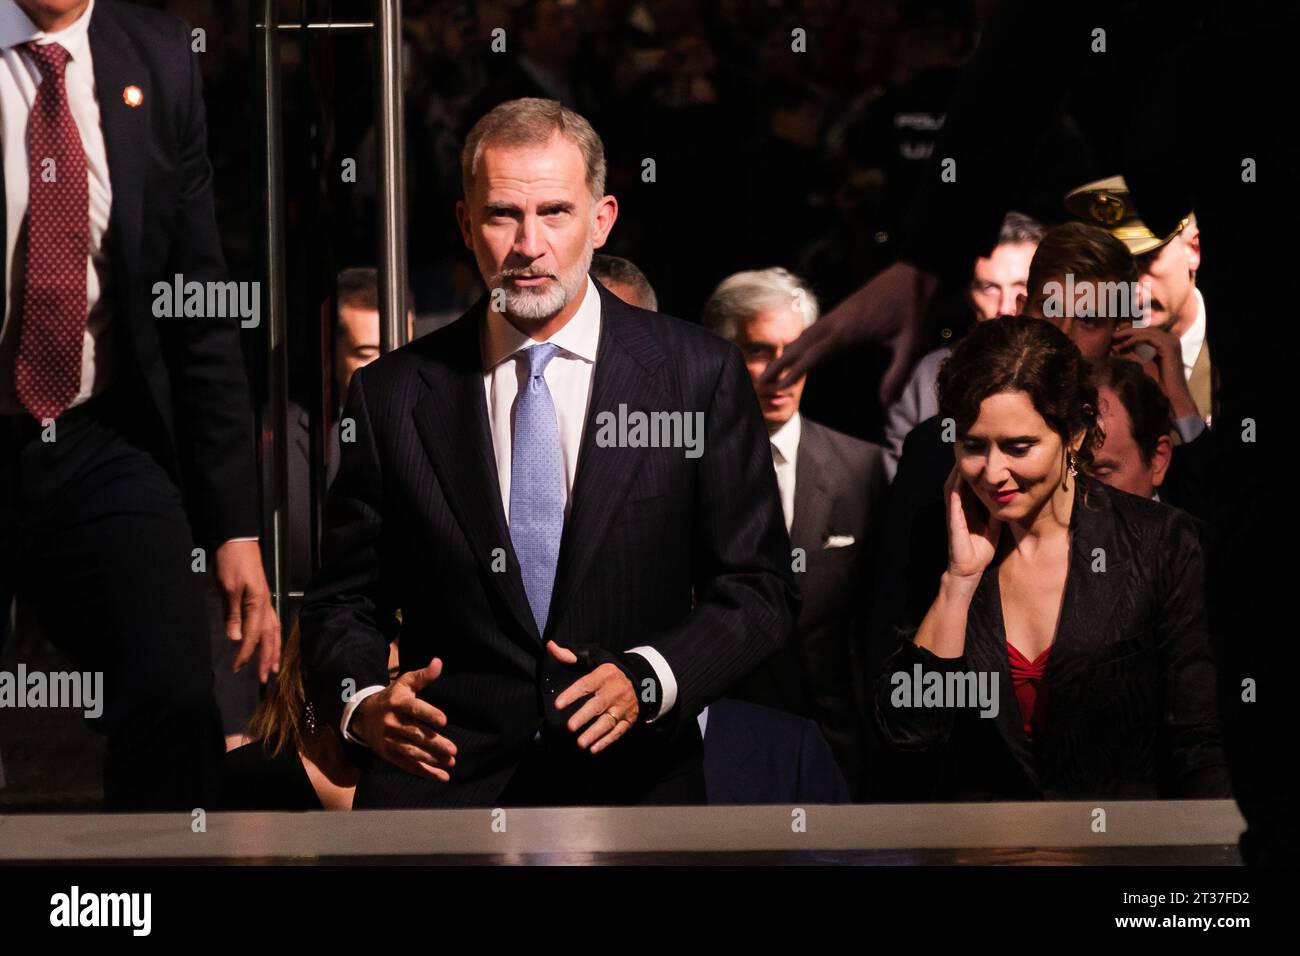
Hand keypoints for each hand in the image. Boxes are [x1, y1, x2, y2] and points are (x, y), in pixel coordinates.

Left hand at [214, 539, 280, 681]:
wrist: (237, 541)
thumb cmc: (231, 562)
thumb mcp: (227, 588)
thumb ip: (233, 614)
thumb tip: (235, 639)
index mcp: (257, 604)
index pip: (251, 635)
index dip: (245, 653)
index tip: (237, 668)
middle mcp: (266, 605)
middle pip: (270, 637)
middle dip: (267, 658)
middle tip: (265, 678)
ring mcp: (266, 601)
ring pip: (274, 631)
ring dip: (274, 650)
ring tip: (273, 667)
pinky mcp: (262, 598)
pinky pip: (271, 623)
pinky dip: (272, 637)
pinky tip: (270, 643)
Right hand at [353, 657, 456, 781]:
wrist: (363, 716)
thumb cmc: (392, 697)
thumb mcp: (404, 684)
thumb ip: (423, 676)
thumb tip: (439, 662)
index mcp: (397, 704)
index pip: (414, 709)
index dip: (428, 714)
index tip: (444, 720)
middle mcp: (392, 723)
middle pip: (415, 734)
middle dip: (434, 743)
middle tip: (453, 750)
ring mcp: (389, 741)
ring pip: (412, 752)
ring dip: (432, 759)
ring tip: (450, 762)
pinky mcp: (389, 755)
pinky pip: (408, 765)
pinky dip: (425, 773)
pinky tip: (442, 777)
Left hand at [547, 641, 637, 753]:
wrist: (642, 678)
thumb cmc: (610, 670)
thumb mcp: (594, 658)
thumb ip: (571, 656)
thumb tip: (550, 646)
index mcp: (604, 675)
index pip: (586, 685)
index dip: (572, 694)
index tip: (558, 704)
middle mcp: (614, 692)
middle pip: (598, 705)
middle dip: (584, 717)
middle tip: (570, 727)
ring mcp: (622, 707)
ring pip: (608, 722)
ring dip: (594, 733)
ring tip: (580, 743)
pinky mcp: (628, 719)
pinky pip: (618, 731)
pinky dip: (607, 741)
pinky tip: (594, 749)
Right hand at [761, 261, 939, 404]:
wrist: (915, 273)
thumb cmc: (914, 308)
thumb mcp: (912, 344)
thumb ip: (898, 373)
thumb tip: (887, 402)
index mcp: (849, 330)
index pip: (816, 354)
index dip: (796, 371)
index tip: (779, 385)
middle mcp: (837, 321)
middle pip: (801, 344)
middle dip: (781, 363)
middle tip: (762, 380)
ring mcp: (838, 314)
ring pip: (806, 335)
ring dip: (789, 352)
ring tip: (774, 368)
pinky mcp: (843, 311)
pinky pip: (815, 329)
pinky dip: (801, 341)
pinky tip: (799, 348)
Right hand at [944, 466, 1000, 581]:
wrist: (970, 570)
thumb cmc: (980, 552)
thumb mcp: (993, 527)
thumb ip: (995, 514)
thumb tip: (1006, 501)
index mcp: (968, 510)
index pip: (968, 486)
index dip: (972, 471)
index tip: (978, 456)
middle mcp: (959, 509)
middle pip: (958, 482)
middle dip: (961, 466)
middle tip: (966, 449)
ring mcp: (954, 514)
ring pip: (952, 487)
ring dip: (956, 472)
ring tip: (961, 456)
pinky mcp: (953, 521)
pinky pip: (953, 500)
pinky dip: (956, 486)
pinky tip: (959, 475)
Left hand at [1111, 325, 1197, 417]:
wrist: (1172, 394)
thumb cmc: (1159, 383)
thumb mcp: (1146, 363)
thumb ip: (1138, 353)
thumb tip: (1120, 347)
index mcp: (1167, 342)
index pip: (1146, 332)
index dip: (1130, 333)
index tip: (1116, 336)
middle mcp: (1171, 339)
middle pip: (1146, 329)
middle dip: (1128, 331)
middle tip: (1113, 335)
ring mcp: (1172, 341)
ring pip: (1146, 332)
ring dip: (1128, 334)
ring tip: (1115, 338)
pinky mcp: (1169, 346)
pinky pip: (1148, 338)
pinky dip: (1135, 340)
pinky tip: (1124, 345)